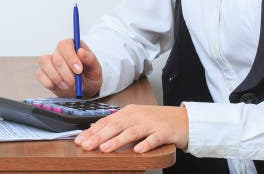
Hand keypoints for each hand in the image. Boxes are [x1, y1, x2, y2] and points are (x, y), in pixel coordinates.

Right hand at [36, 38, 101, 97]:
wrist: (83, 91)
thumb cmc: (89, 77)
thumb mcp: (96, 69)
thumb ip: (90, 59)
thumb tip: (81, 51)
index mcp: (72, 45)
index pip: (65, 45)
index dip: (70, 57)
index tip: (78, 70)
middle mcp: (59, 51)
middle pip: (56, 58)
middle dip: (66, 73)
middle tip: (75, 83)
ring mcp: (49, 61)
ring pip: (45, 63)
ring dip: (57, 78)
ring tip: (68, 86)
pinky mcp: (43, 72)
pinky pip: (39, 74)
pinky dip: (48, 82)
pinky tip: (58, 87)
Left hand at [73, 104, 187, 152]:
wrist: (183, 120)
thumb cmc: (157, 121)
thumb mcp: (135, 119)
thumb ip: (116, 124)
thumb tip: (94, 128)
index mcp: (129, 112)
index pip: (107, 121)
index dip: (92, 131)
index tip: (80, 140)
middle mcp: (138, 116)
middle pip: (116, 126)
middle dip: (99, 136)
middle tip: (86, 145)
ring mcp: (151, 123)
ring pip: (131, 132)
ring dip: (117, 140)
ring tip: (105, 149)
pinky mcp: (164, 132)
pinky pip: (154, 138)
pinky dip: (145, 144)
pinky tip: (137, 150)